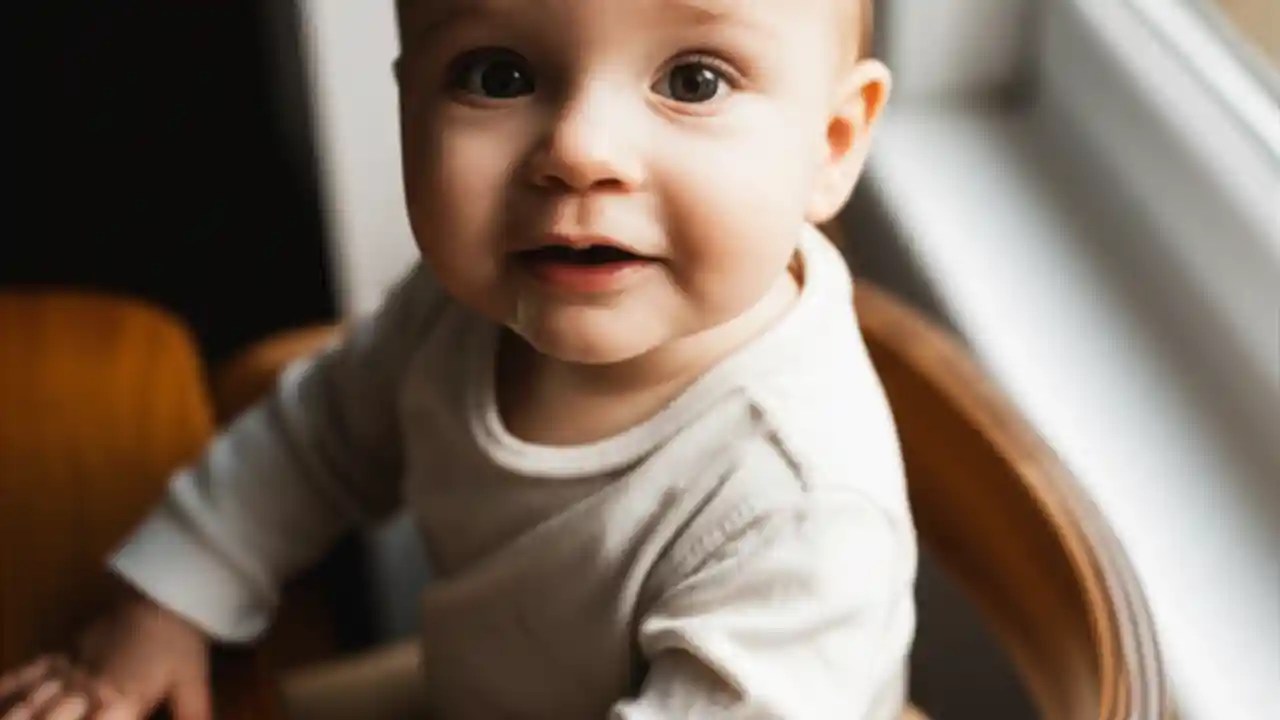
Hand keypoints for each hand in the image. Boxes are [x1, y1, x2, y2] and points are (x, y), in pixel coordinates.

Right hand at [0, 591, 212, 719]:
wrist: (168, 596)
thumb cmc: (182, 644)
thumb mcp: (193, 685)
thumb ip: (193, 715)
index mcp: (121, 702)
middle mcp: (89, 690)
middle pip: (53, 718)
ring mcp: (72, 670)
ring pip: (36, 701)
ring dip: (21, 715)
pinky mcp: (65, 654)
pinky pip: (31, 673)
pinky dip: (11, 686)